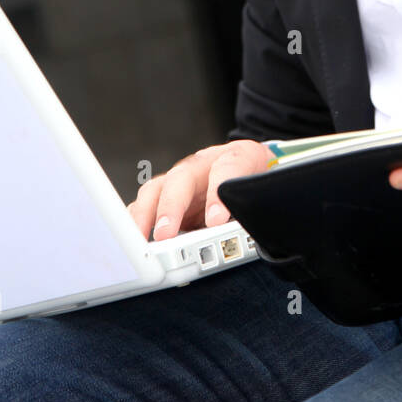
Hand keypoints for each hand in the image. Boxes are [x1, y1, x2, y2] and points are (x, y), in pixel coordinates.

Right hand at [127, 140, 271, 239]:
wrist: (251, 166)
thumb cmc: (258, 178)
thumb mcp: (265, 189)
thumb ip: (255, 206)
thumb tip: (248, 234)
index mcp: (235, 158)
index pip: (227, 169)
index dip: (219, 194)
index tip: (216, 221)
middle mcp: (202, 165)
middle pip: (181, 178)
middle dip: (171, 207)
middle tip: (166, 234)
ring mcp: (181, 179)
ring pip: (156, 190)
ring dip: (146, 217)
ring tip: (142, 243)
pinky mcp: (167, 197)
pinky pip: (146, 206)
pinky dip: (138, 223)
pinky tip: (136, 241)